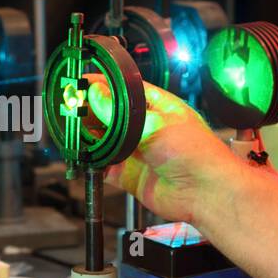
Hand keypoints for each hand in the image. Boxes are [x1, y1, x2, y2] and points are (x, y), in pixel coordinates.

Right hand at [86, 77, 231, 227]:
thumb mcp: (155, 125)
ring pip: (104, 142)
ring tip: (73, 133)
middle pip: (109, 116)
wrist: (206, 193)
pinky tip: (84, 158)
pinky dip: (92, 164)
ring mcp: (136, 152)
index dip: (101, 87)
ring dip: (89, 139)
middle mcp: (145, 128)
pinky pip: (104, 167)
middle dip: (89, 113)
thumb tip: (96, 94)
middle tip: (71, 111)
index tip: (80, 85)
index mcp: (156, 107)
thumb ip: (121, 113)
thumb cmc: (197, 153)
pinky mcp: (130, 175)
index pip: (123, 90)